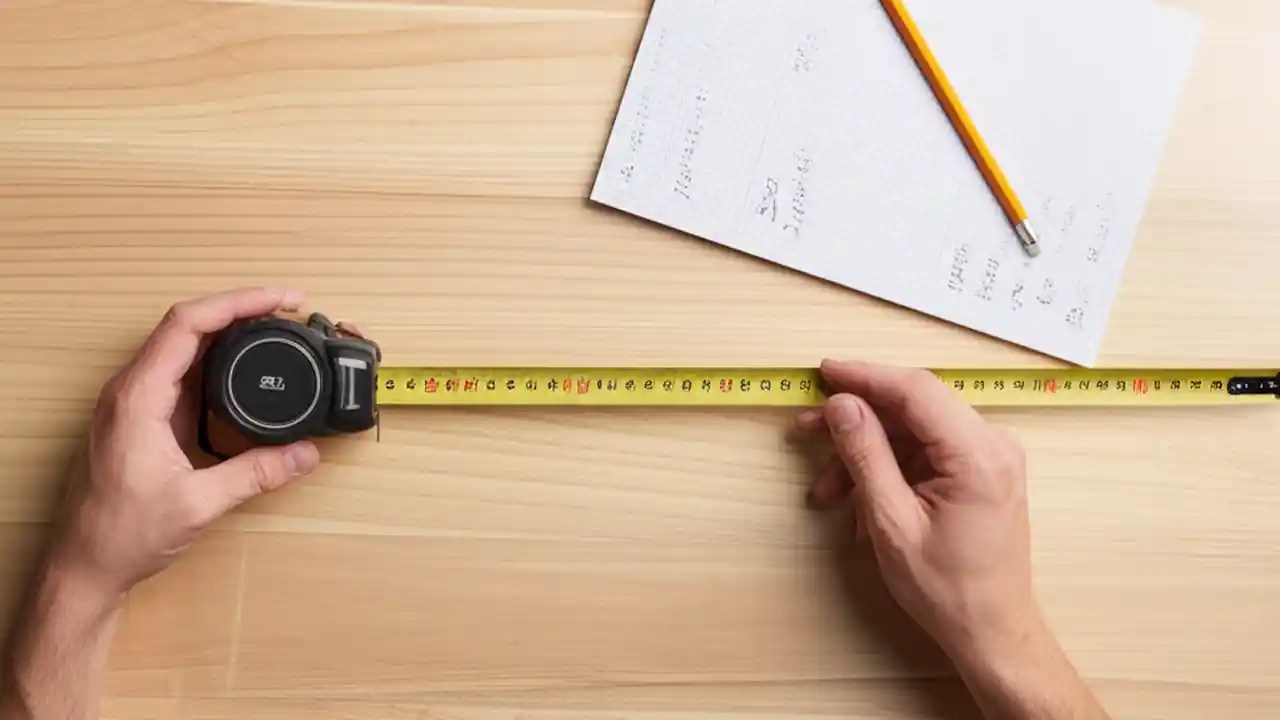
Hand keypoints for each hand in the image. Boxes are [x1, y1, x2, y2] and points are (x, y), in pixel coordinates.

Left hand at [50, 288, 322, 599]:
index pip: (188, 324)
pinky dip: (218, 360)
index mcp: (138, 397)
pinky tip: (246, 368)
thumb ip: (257, 473)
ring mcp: (135, 403)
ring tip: (274, 329)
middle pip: (188, 325)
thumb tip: (305, 452)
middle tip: (287, 309)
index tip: (279, 299)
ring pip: (184, 346)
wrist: (85, 566)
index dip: (238, 302)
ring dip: (230, 332)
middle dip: (241, 309)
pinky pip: (182, 372)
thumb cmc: (120, 534)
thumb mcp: (199, 503)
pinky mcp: (144, 418)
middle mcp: (131, 390)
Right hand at [799, 360, 1037, 657]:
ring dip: (866, 452)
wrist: (991, 631)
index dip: (864, 376)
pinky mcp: (980, 470)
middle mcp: (993, 445)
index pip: (915, 390)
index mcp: (978, 454)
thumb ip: (866, 455)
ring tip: (826, 488)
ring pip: (912, 432)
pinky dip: (888, 469)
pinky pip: (924, 452)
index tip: (823, 372)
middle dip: (856, 419)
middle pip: (912, 407)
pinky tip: (858, 501)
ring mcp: (989, 456)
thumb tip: (842, 404)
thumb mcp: (892, 522)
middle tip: (807, 428)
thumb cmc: (948, 589)